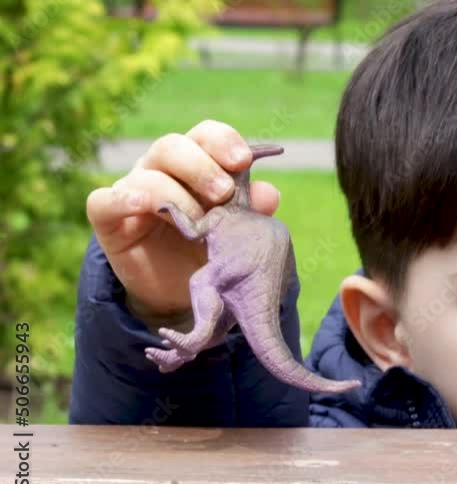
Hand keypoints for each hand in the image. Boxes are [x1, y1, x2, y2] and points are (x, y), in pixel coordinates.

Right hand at [85, 120, 280, 321]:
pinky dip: (124, 198)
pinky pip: (104, 200)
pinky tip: (143, 204)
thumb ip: (252, 212)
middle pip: (172, 146)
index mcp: (196, 164)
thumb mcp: (235, 233)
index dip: (223, 141)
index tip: (243, 160)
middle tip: (223, 193)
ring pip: (146, 174)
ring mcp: (132, 190)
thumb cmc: (210, 251)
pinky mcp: (108, 217)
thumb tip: (269, 193)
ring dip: (175, 195)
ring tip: (197, 222)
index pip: (205, 136)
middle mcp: (161, 169)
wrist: (178, 293)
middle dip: (201, 167)